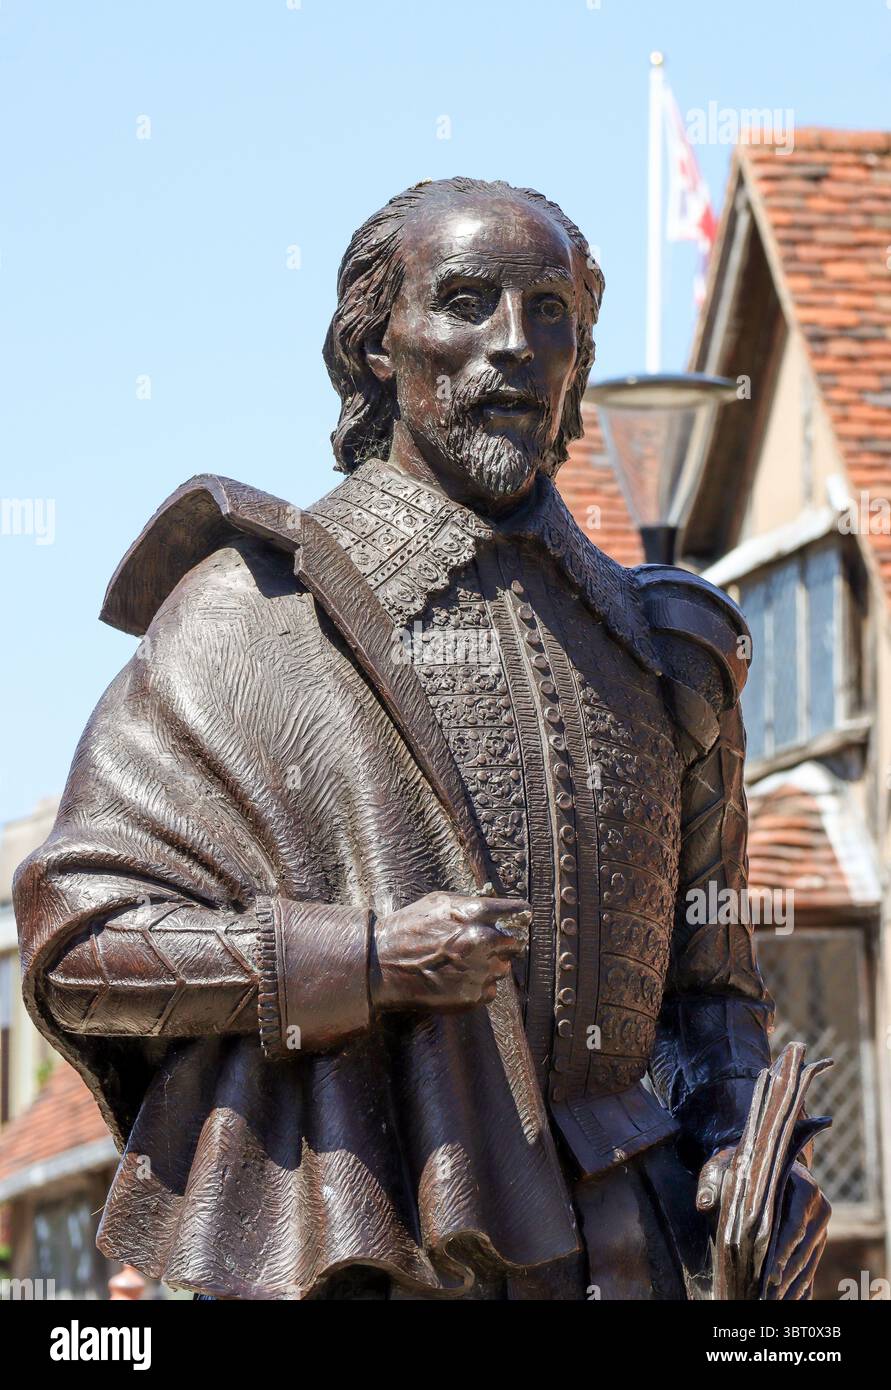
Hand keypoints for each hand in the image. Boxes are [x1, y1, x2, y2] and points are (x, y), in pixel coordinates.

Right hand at [370, 891, 528, 1013]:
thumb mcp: (438, 902)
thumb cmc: (408, 928)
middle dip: (502, 944)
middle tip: (482, 946)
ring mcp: (480, 970)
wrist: (383, 965)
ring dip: (489, 966)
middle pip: (515, 943)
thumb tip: (497, 907)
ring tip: (462, 964)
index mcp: (475, 914)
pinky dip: (479, 986)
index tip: (523, 916)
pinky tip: (457, 979)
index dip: (520, 914)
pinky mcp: (473, 995)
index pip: (518, 911)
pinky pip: (490, 990)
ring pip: (502, 968)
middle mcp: (483, 941)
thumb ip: (470, 905)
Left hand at [697, 1148, 830, 1299]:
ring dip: (789, 1287)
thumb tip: (704, 1203)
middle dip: (784, 1276)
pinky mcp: (817, 1242)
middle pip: (802, 1250)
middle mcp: (817, 1209)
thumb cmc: (744, 1166)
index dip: (783, 1250)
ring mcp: (820, 1228)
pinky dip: (798, 1287)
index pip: (795, 1224)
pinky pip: (809, 1269)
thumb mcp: (725, 1166)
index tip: (770, 1273)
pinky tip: (783, 1300)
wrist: (767, 1160)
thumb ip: (713, 1182)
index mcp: (803, 1186)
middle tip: (765, 1296)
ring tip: (769, 1302)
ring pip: (807, 1264)